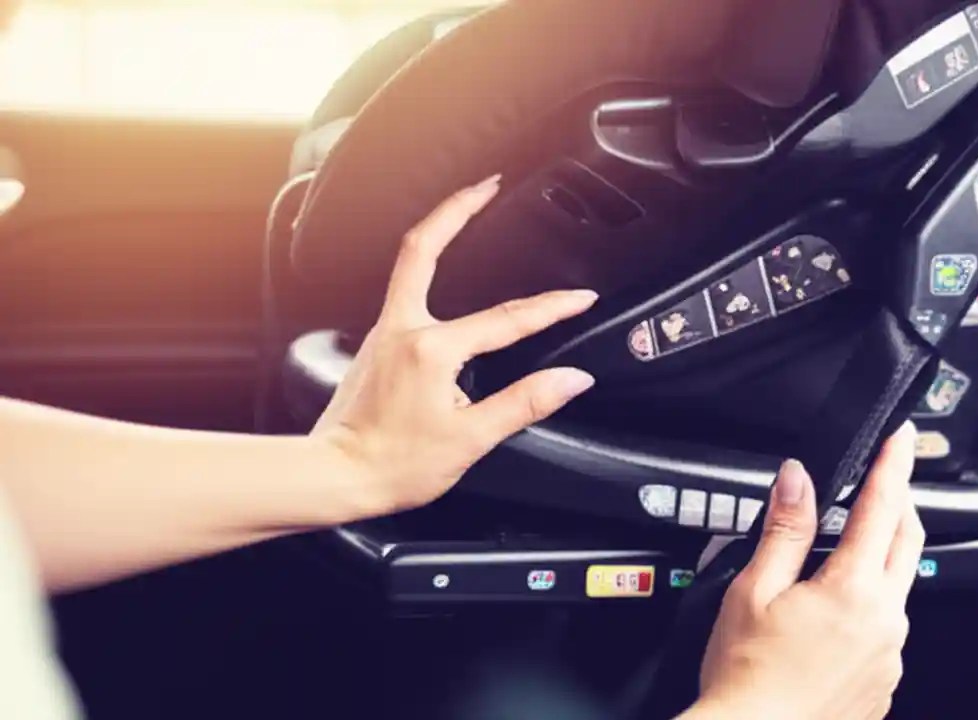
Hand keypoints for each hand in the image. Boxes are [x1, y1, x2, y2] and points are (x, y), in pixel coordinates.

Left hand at [311, 176, 598, 517]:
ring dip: (438, 231)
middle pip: (425, 248)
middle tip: (488, 184)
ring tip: (465, 212)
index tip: (580, 297)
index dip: (550, 306)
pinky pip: (402, 292)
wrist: (333, 478)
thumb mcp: (471, 438)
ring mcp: (383, 335)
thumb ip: (526, 402)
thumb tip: (571, 379)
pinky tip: (440, 278)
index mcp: (432, 349)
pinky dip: (424, 269)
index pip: (507, 319)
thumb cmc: (393, 464)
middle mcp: (402, 330)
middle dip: (459, 209)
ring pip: (408, 264)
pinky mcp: (375, 347)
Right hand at [687, 424, 923, 719]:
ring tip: (836, 562)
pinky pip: (886, 633)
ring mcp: (890, 658)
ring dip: (880, 563)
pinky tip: (829, 622)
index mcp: (854, 591)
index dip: (893, 464)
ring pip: (898, 590)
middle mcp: (885, 623)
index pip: (883, 507)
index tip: (900, 438)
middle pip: (908, 543)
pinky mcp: (883, 685)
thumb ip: (784, 529)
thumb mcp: (753, 590)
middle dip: (899, 505)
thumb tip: (797, 479)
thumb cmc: (746, 677)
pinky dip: (868, 611)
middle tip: (882, 483)